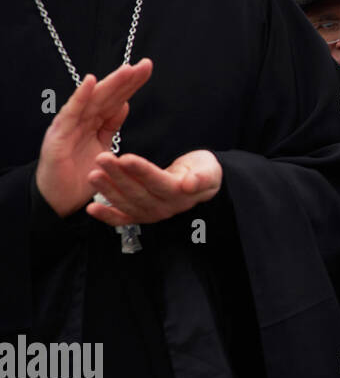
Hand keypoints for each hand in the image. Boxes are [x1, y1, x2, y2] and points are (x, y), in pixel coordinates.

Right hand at [35, 59, 153, 216]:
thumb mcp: (104, 149)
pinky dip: (81, 97)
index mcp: (94, 123)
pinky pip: (71, 113)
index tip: (147, 69)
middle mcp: (82, 120)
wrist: (59, 200)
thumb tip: (124, 105)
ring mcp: (69, 126)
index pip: (116, 99)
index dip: (131, 85)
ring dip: (110, 84)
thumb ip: (111, 127)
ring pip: (93, 100)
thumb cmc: (80, 175)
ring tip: (127, 70)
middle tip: (145, 64)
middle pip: (107, 96)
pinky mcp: (59, 136)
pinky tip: (91, 82)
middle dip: (126, 80)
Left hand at [86, 149, 222, 225]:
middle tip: (102, 159)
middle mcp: (164, 208)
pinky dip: (106, 216)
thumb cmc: (202, 171)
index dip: (141, 171)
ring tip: (94, 175)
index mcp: (179, 194)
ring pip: (126, 204)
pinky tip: (91, 209)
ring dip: (108, 191)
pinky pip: (122, 219)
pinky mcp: (140, 216)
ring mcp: (150, 214)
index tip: (126, 157)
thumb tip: (189, 185)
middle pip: (138, 192)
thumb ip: (202, 177)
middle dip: (118, 176)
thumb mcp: (209, 170)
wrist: (200, 183)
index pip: (158, 182)